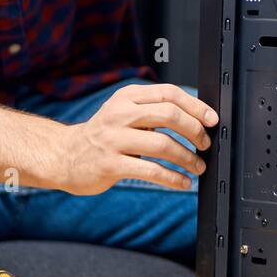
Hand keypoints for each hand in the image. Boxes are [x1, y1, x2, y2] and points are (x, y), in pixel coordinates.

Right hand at [51, 83, 218, 194]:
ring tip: (198, 167)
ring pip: (163, 144)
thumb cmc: (102, 135)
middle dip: (195, 131)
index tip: (212, 119)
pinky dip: (173, 178)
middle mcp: (120, 114)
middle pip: (169, 115)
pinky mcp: (111, 164)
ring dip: (187, 158)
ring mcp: (114, 139)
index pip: (169, 93)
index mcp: (127, 97)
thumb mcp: (123, 113)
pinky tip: (183, 183)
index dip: (195, 106)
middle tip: (205, 145)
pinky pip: (151, 171)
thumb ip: (152, 111)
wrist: (64, 155)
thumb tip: (196, 119)